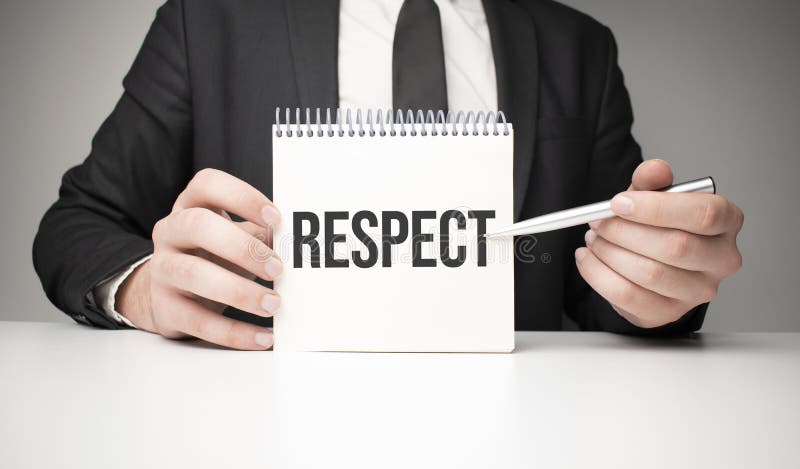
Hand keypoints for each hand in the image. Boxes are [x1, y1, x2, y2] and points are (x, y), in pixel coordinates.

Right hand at [116, 169, 282, 349]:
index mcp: (191, 206)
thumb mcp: (235, 238)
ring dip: (239, 291)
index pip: (208, 184)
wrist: (168, 294)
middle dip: (242, 247)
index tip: (276, 217)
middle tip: (278, 268)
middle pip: (198, 226)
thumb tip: (301, 243)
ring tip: (274, 304)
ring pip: (193, 274)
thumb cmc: (212, 256)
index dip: (242, 197)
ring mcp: (162, 269)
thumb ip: (263, 235)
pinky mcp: (164, 307)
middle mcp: (170, 231)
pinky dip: (234, 332)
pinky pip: (198, 321)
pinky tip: (263, 337)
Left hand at [575, 160, 742, 328]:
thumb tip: (655, 170)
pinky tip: (588, 258)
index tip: (618, 202)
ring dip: (609, 252)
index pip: (703, 214)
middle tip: (598, 221)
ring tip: (594, 238)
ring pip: (649, 273)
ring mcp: (698, 291)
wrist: (652, 261)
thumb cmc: (660, 225)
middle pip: (675, 246)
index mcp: (726, 222)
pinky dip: (598, 274)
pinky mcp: (669, 312)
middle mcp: (721, 260)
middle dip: (624, 231)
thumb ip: (652, 180)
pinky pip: (628, 295)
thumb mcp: (654, 196)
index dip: (656, 208)